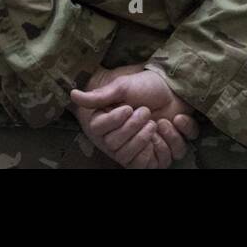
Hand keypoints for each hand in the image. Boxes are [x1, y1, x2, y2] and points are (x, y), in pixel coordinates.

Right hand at [71, 66, 198, 168]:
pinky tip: (174, 122)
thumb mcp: (121, 87)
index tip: (127, 108)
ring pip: (140, 161)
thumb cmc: (144, 85)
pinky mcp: (163, 153)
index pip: (105, 138)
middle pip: (119, 151)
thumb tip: (72, 95)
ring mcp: (142, 149)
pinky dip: (173, 140)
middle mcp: (123, 143)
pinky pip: (163, 161)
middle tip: (145, 111)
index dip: (116, 123)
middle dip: (134, 130)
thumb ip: (99, 96)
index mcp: (109, 128)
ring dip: (151, 139)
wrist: (174, 87)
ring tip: (160, 121)